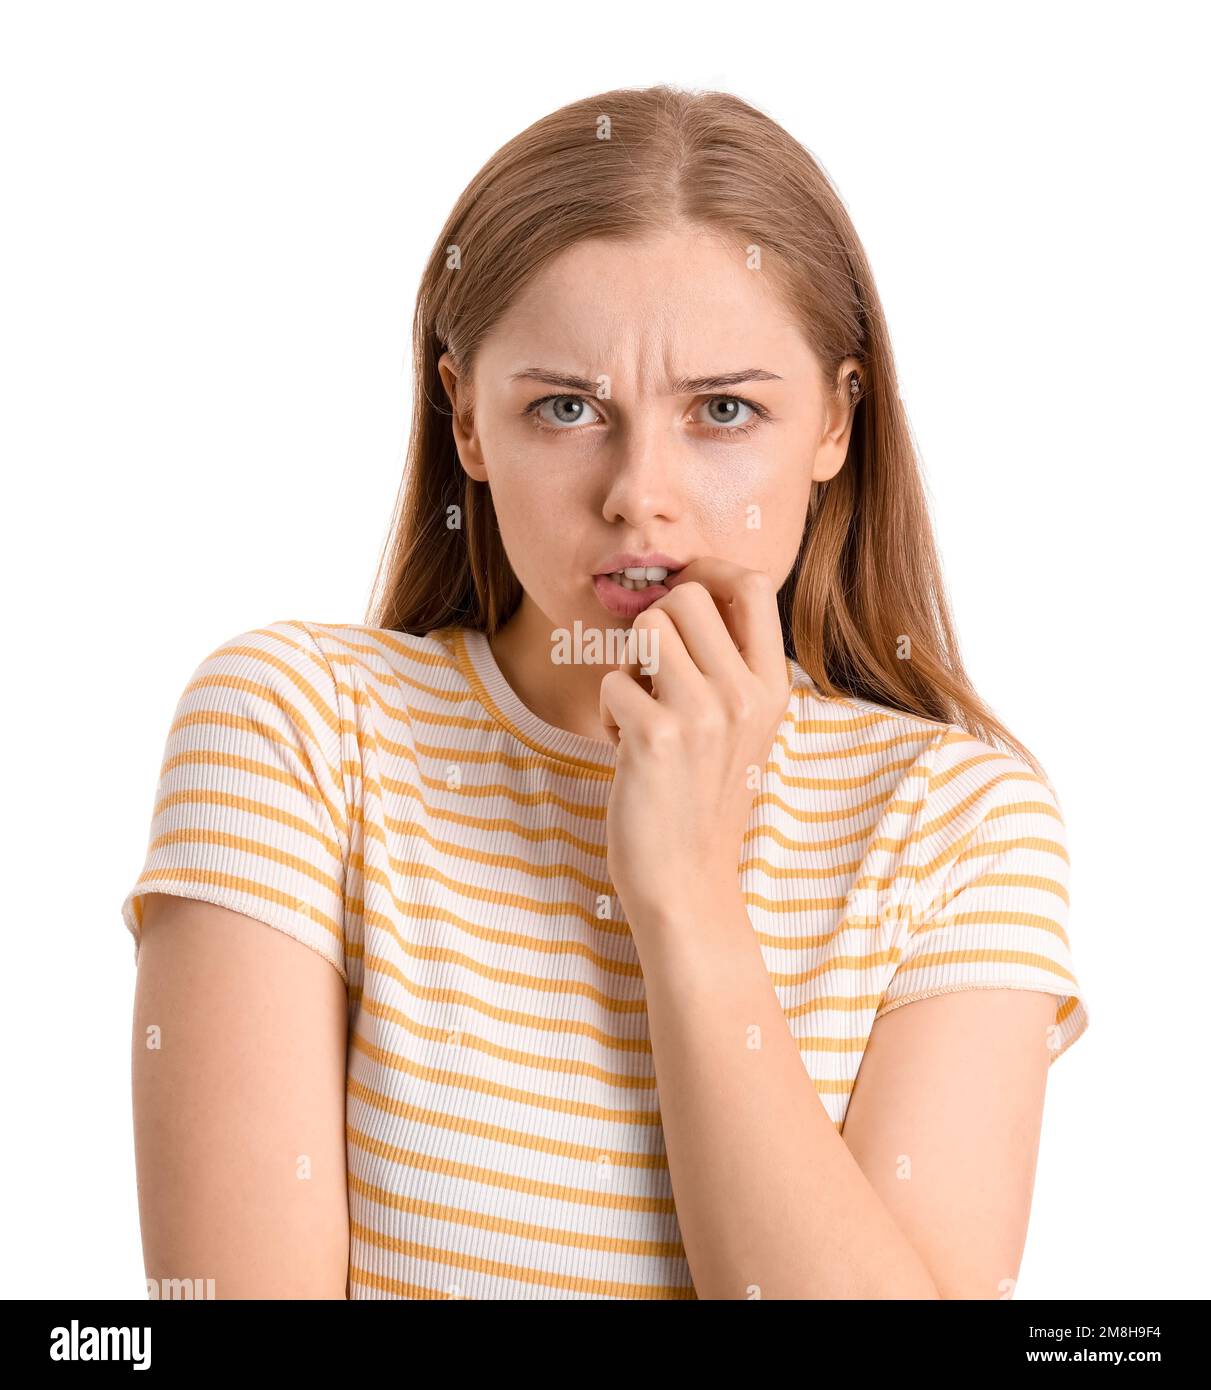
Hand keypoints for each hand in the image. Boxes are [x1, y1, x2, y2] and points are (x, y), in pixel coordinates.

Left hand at [597, 558, 790, 938]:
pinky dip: (607, 711)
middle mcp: (745, 694)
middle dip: (654, 624)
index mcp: (771, 687)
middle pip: (687, 596)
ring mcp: (702, 714)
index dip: (709, 572)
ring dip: (628, 666)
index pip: (755, 585)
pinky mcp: (654, 737)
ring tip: (639, 711)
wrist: (687, 883)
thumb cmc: (701, 799)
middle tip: (651, 671)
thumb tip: (685, 593)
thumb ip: (727, 666)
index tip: (683, 593)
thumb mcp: (741, 727)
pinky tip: (625, 750)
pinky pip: (611, 680)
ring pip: (645, 627)